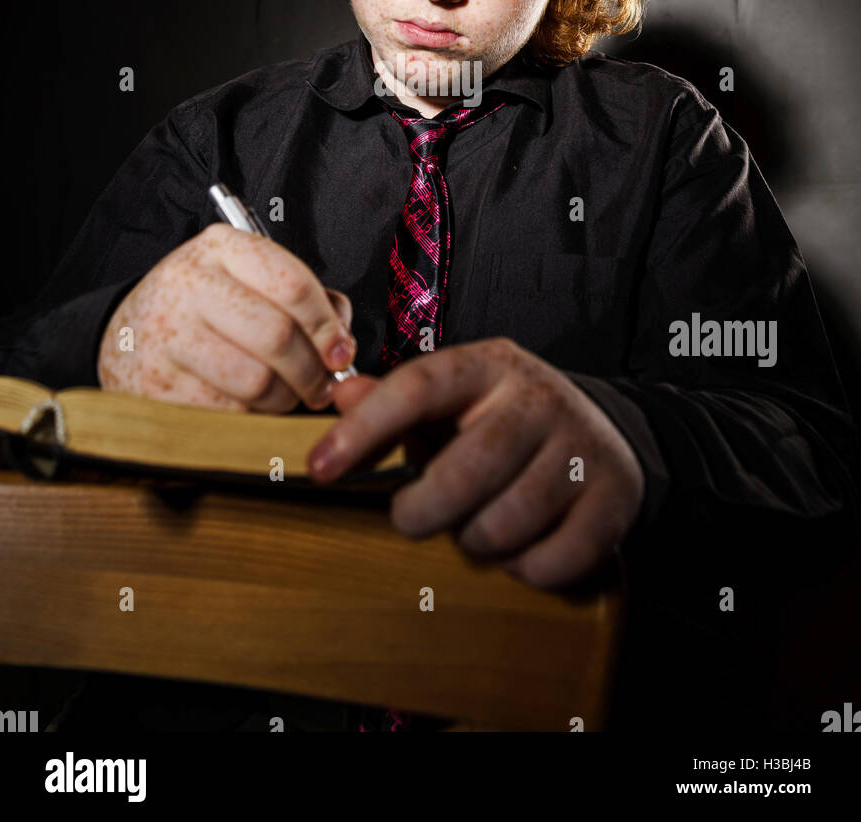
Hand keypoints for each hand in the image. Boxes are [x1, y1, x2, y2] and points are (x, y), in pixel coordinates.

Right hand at [97, 223, 356, 411]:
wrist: (127, 336)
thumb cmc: (207, 310)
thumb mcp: (249, 281)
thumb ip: (305, 301)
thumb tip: (341, 343)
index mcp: (221, 248)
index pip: (291, 284)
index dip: (327, 325)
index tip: (341, 352)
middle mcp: (189, 284)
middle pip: (276, 336)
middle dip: (312, 371)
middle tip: (321, 385)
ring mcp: (167, 335)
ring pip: (255, 381)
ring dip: (284, 399)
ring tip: (285, 396)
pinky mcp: (155, 384)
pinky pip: (226, 412)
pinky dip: (250, 416)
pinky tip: (249, 406)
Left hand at [308, 337, 645, 588]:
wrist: (605, 429)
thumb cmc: (504, 419)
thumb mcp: (453, 397)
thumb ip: (393, 400)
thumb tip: (339, 393)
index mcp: (487, 365)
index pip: (417, 387)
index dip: (364, 429)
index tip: (320, 469)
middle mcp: (537, 398)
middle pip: (465, 470)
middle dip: (423, 511)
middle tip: (411, 518)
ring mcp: (581, 447)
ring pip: (507, 522)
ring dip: (476, 541)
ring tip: (474, 526)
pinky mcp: (613, 496)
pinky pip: (551, 560)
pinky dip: (524, 569)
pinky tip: (520, 547)